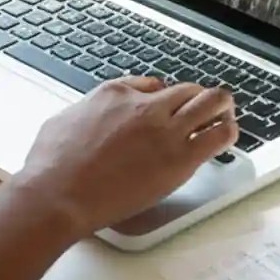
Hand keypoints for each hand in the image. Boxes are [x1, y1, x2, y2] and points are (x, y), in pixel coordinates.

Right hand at [9, 77, 237, 238]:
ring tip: (226, 117)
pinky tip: (228, 138)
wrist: (58, 193)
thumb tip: (91, 114)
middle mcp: (144, 106)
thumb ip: (86, 112)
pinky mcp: (179, 157)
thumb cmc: (51, 166)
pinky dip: (228, 133)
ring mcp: (165, 130)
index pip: (153, 85)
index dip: (163, 98)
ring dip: (221, 108)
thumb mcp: (62, 120)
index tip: (167, 110)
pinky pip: (218, 136)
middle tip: (205, 111)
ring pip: (211, 103)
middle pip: (187, 90)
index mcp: (114, 93)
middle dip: (198, 99)